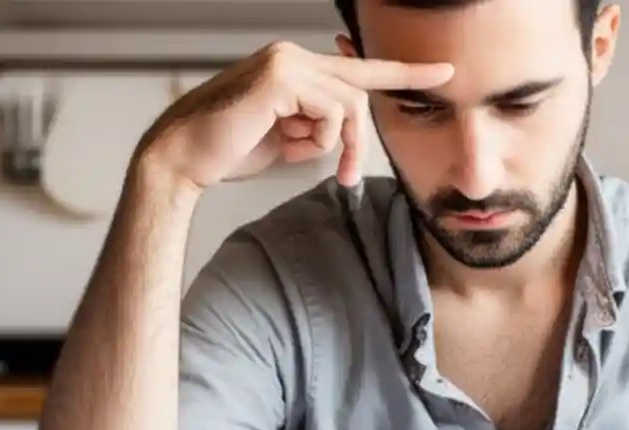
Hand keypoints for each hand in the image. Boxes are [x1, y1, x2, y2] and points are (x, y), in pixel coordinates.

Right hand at [137, 42, 453, 190]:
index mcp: (295, 68)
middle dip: (359, 138)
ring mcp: (287, 61)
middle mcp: (292, 55)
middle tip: (347, 175)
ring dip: (341, 144)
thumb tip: (340, 136)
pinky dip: (322, 139)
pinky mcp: (282, 77)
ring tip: (314, 162)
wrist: (185, 158)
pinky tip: (291, 143)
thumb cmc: (229, 150)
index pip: (357, 69)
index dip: (403, 72)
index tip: (443, 71)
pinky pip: (331, 112)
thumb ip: (318, 129)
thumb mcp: (287, 141)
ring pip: (349, 104)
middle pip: (359, 91)